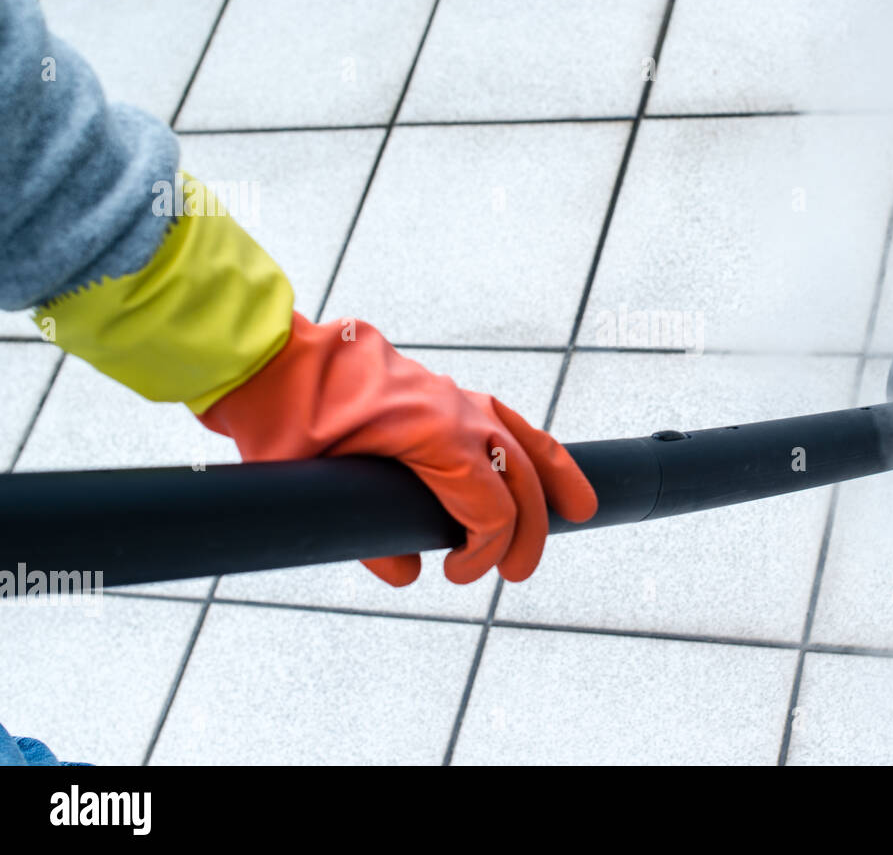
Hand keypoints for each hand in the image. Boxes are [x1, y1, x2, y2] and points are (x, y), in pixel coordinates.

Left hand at [196, 312, 597, 585]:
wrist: (270, 359)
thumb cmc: (286, 416)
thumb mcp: (316, 489)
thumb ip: (367, 539)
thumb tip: (408, 572)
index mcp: (435, 434)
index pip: (490, 508)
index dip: (484, 552)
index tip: (455, 574)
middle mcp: (457, 412)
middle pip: (520, 478)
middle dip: (529, 531)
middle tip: (518, 572)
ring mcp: (454, 397)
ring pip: (525, 440)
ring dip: (556, 478)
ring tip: (581, 509)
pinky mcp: (443, 393)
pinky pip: (503, 419)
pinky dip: (528, 446)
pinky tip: (535, 464)